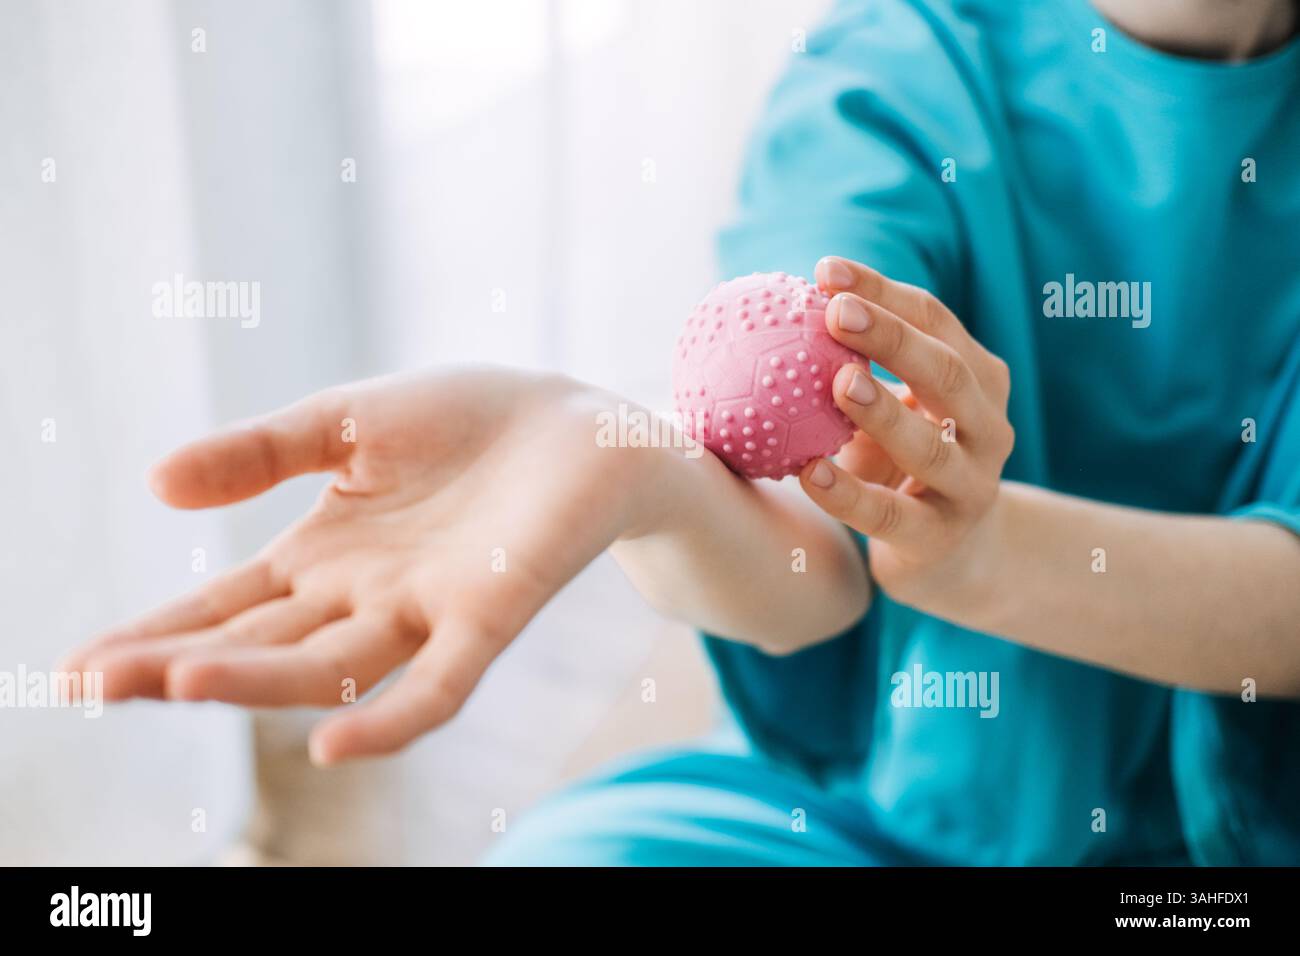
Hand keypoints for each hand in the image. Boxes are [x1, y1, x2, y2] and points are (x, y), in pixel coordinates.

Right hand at [63, 368, 656, 763]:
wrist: (578, 424)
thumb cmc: (467, 422)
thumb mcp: (346, 419)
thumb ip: (262, 450)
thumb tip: (154, 484)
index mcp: (324, 555)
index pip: (224, 606)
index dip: (151, 635)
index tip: (75, 669)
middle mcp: (363, 597)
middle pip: (261, 646)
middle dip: (178, 664)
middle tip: (93, 684)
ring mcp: (424, 613)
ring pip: (328, 668)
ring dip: (257, 680)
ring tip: (176, 679)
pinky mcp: (490, 616)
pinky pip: (438, 686)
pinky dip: (389, 722)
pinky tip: (331, 745)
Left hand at [798, 257, 1014, 613]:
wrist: (947, 555)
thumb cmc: (900, 461)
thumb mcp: (888, 407)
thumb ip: (852, 364)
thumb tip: (770, 310)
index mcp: (977, 377)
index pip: (933, 320)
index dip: (882, 293)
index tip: (825, 271)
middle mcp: (987, 425)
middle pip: (945, 369)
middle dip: (891, 336)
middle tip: (835, 313)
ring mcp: (970, 484)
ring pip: (929, 443)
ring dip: (883, 410)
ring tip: (838, 382)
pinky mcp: (939, 537)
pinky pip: (889, 514)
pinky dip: (849, 493)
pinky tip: (808, 472)